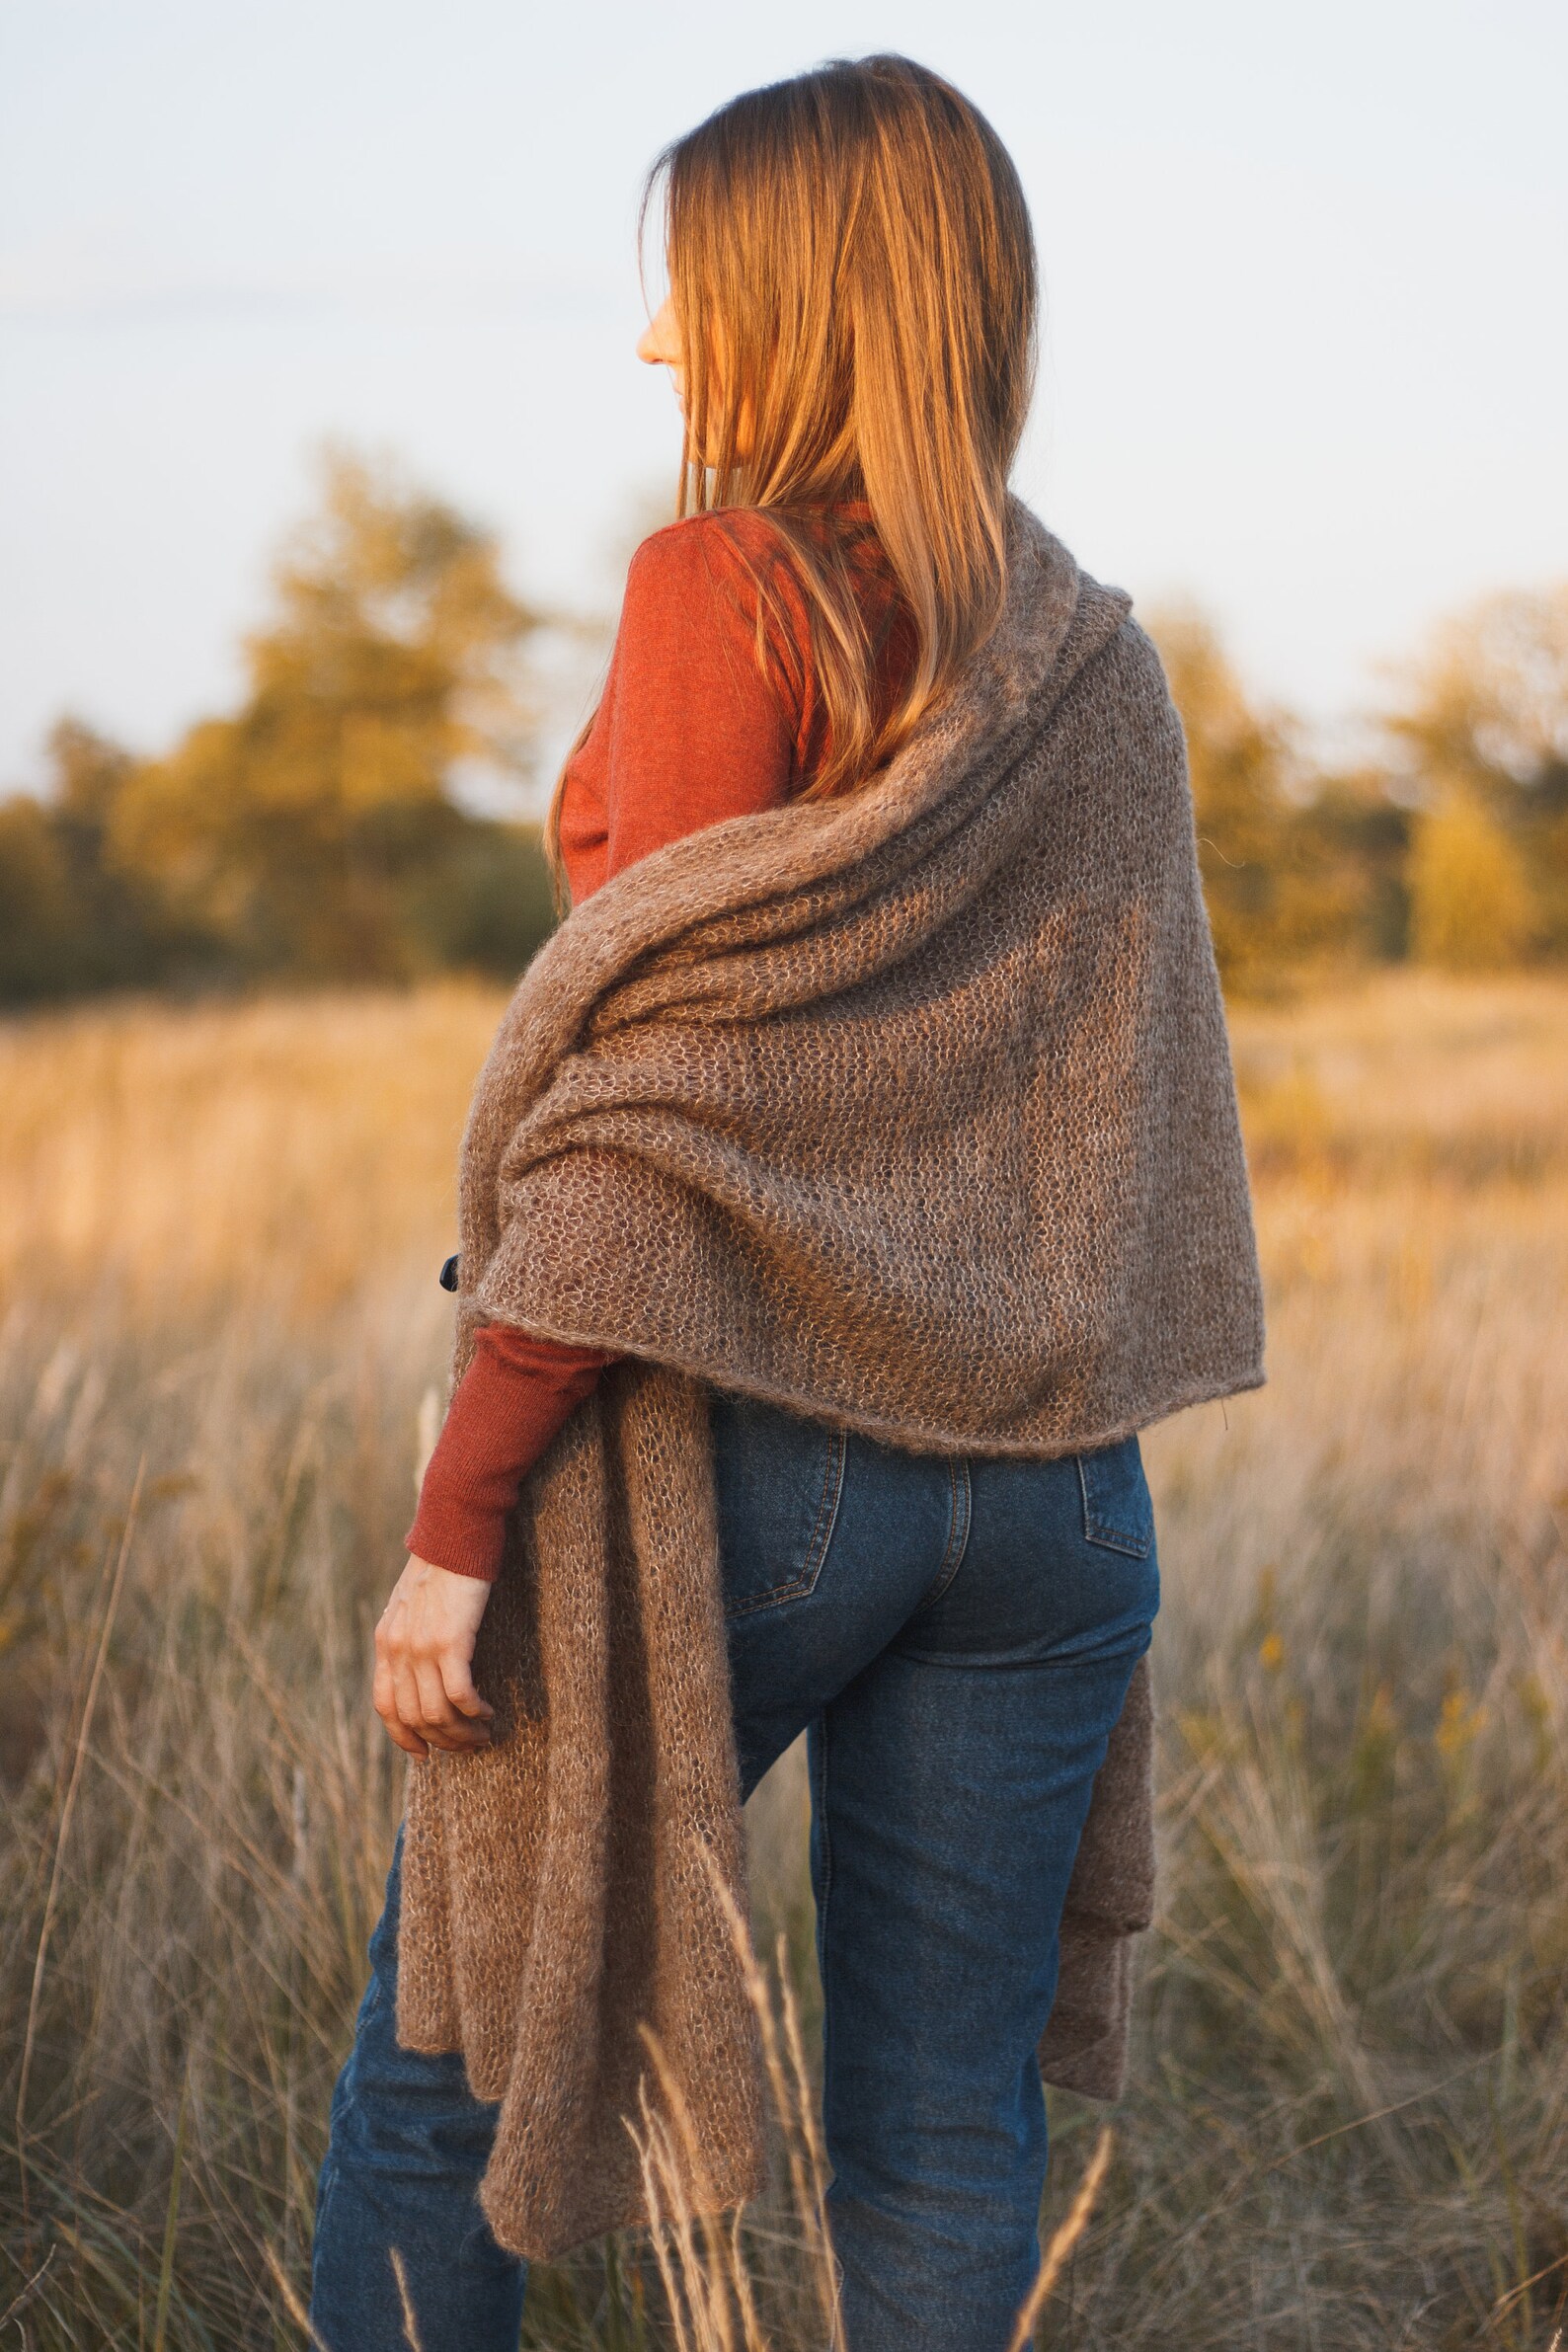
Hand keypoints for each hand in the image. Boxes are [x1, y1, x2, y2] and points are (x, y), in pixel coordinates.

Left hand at [374, 1556, 495, 1758]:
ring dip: (462, 1732)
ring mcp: (422, 1647)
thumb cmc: (442, 1566)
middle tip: (469, 1745)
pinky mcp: (450, 1641)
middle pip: (414, 1717)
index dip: (403, 1737)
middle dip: (442, 1741)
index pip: (386, 1706)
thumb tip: (420, 1670)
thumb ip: (409, 1637)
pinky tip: (489, 1711)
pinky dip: (475, 1712)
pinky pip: (459, 1694)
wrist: (455, 1533)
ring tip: (484, 1733)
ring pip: (437, 1713)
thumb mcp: (411, 1604)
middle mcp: (398, 1649)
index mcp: (386, 1642)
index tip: (424, 1754)